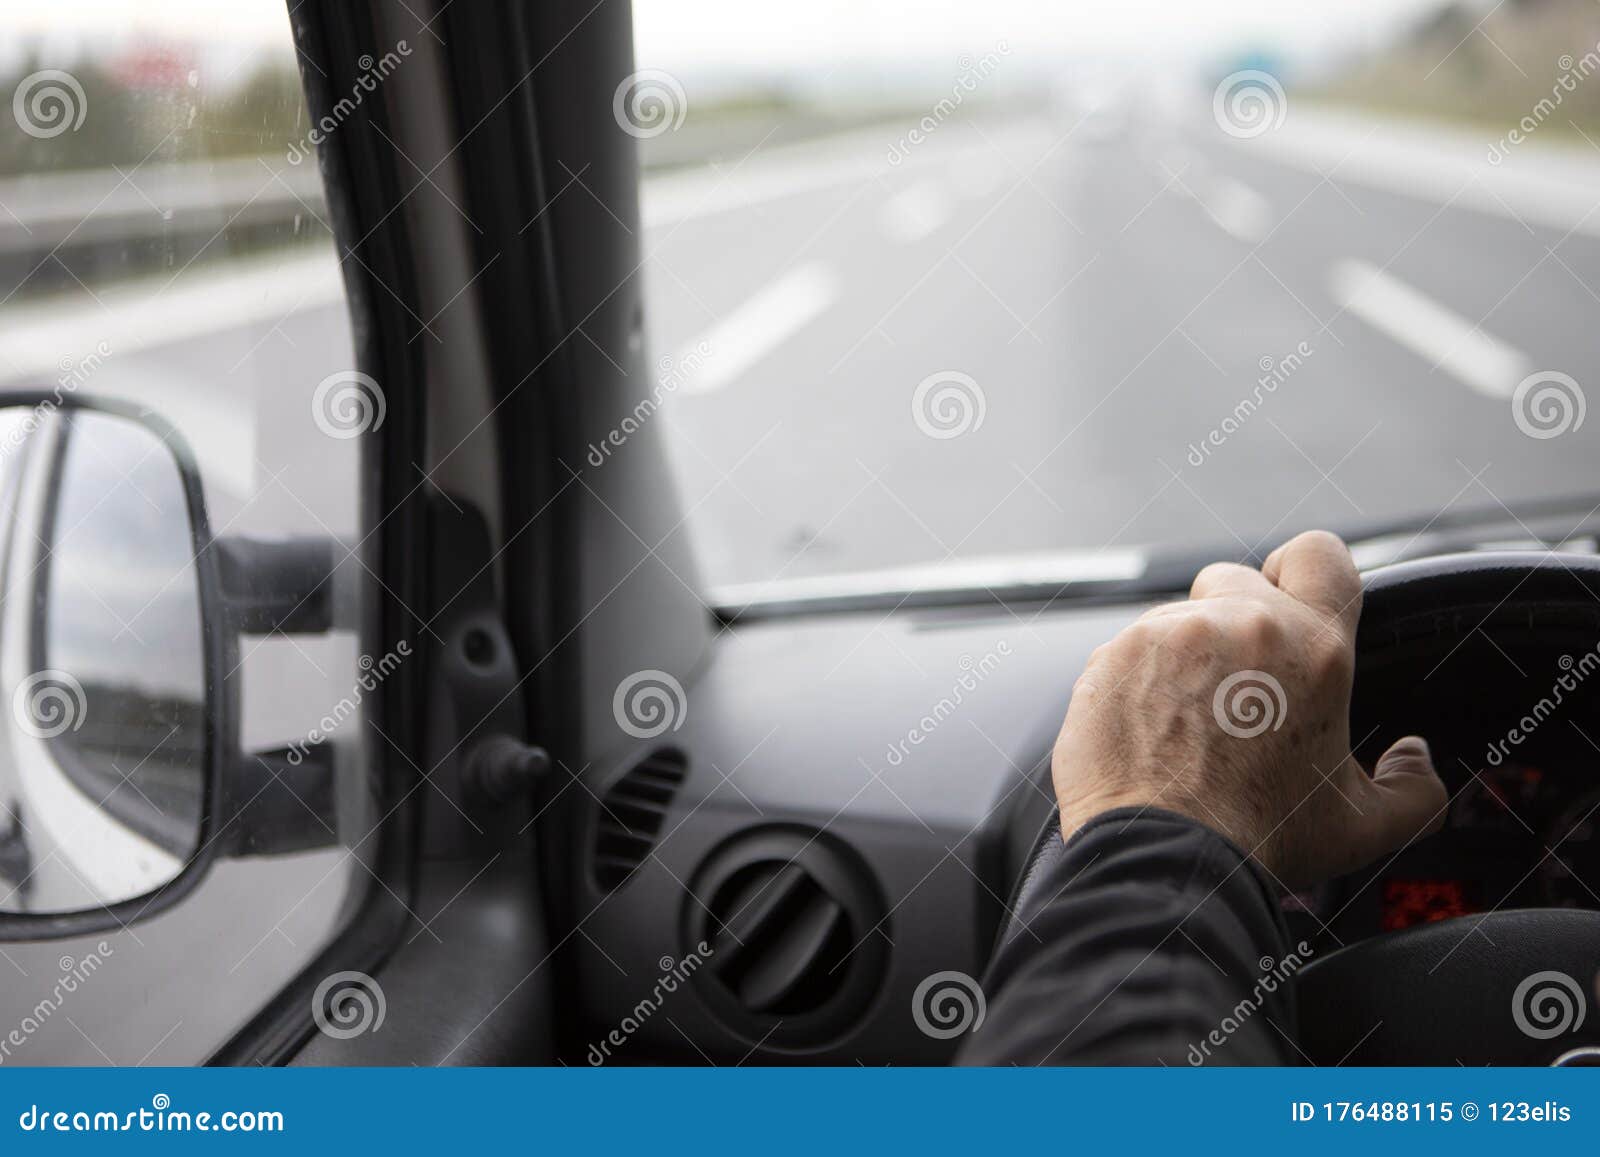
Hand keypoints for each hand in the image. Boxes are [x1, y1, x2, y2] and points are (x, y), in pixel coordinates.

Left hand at [1052, 530, 1446, 888]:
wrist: (1165, 854)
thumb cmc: (1261, 839)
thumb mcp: (1366, 826)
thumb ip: (1414, 788)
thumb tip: (1415, 758)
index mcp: (1314, 648)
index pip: (1322, 553)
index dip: (1308, 572)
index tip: (1295, 603)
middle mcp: (1241, 625)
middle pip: (1238, 580)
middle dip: (1239, 620)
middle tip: (1240, 686)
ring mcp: (1169, 634)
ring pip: (1180, 618)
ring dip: (1187, 654)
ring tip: (1190, 723)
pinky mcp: (1113, 655)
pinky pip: (1130, 650)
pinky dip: (1138, 679)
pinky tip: (1150, 732)